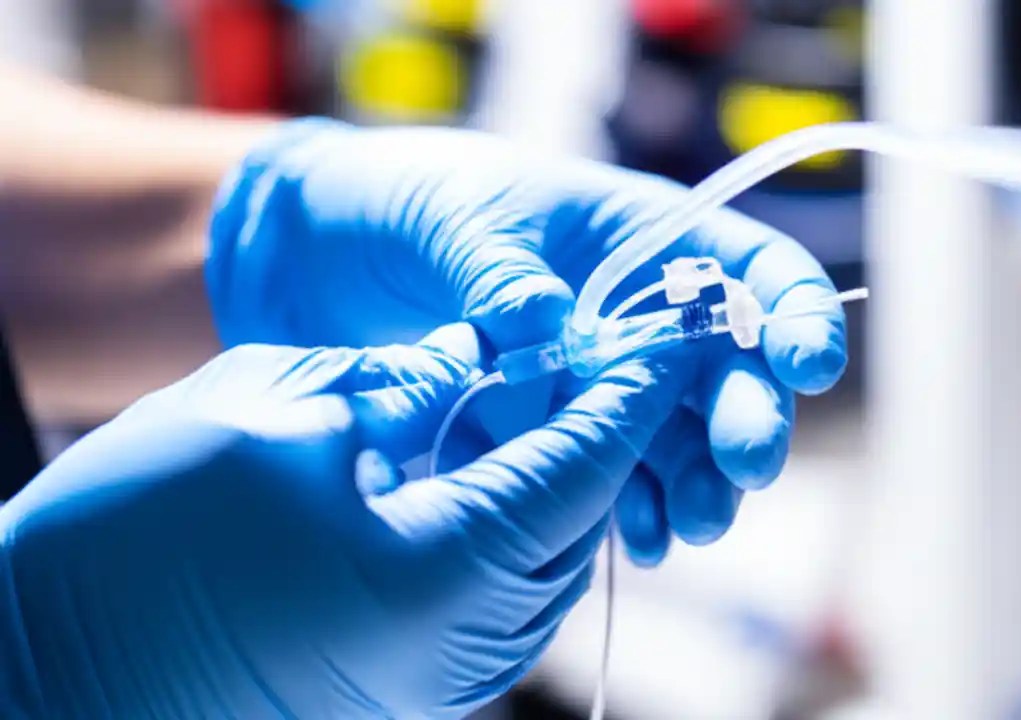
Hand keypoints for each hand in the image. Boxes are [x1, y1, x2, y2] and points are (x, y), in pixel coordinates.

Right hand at [0, 329, 689, 718]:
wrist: (56, 667)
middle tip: (601, 345)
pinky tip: (476, 459)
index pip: (588, 459)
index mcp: (452, 567)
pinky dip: (504, 514)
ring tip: (538, 390)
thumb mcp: (276, 413)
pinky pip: (496, 583)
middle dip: (598, 423)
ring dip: (551, 467)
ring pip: (543, 548)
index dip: (632, 385)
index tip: (665, 330)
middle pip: (579, 509)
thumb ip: (401, 379)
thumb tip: (473, 361)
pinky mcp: (415, 676)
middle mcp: (474, 639)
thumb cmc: (142, 537)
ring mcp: (448, 671)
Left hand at [208, 120, 848, 564]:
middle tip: (743, 468)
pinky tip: (634, 542)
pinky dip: (628, 510)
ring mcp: (597, 380)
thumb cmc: (399, 206)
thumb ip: (495, 266)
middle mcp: (632, 314)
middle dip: (744, 417)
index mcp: (633, 237)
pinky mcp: (553, 434)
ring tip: (691, 524)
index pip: (744, 269)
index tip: (804, 364)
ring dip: (695, 482)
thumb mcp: (446, 217)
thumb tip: (545, 321)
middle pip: (722, 369)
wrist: (317, 263)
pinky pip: (611, 476)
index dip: (790, 312)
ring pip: (677, 438)